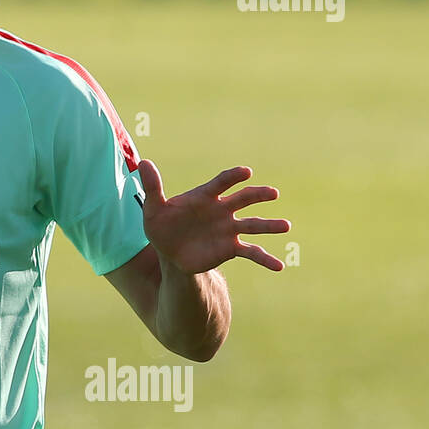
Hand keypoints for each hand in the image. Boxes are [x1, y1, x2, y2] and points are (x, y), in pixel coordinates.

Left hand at [138, 159, 290, 273]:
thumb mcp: (154, 209)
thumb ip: (153, 187)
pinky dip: (266, 258)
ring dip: (270, 225)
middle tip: (273, 193)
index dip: (233, 177)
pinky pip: (252, 252)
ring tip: (286, 226)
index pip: (222, 183)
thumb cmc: (162, 226)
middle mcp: (222, 210)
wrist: (169, 253)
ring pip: (253, 224)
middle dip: (258, 195)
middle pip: (244, 199)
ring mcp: (229, 229)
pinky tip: (280, 266)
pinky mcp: (231, 248)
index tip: (246, 172)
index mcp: (205, 197)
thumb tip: (143, 163)